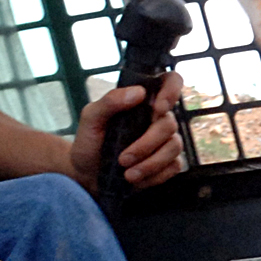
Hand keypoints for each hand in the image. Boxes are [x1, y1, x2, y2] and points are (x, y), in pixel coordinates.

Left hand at [69, 71, 186, 187]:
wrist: (87, 175)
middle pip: (169, 123)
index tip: (158, 108)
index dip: (171, 90)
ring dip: (150, 163)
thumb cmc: (89, 142)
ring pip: (174, 146)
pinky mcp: (168, 163)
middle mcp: (157, 118)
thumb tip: (138, 93)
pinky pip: (174, 166)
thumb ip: (109, 101)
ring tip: (128, 173)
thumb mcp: (91, 118)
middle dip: (147, 144)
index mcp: (141, 101)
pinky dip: (154, 175)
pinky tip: (136, 178)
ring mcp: (165, 140)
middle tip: (123, 158)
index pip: (170, 82)